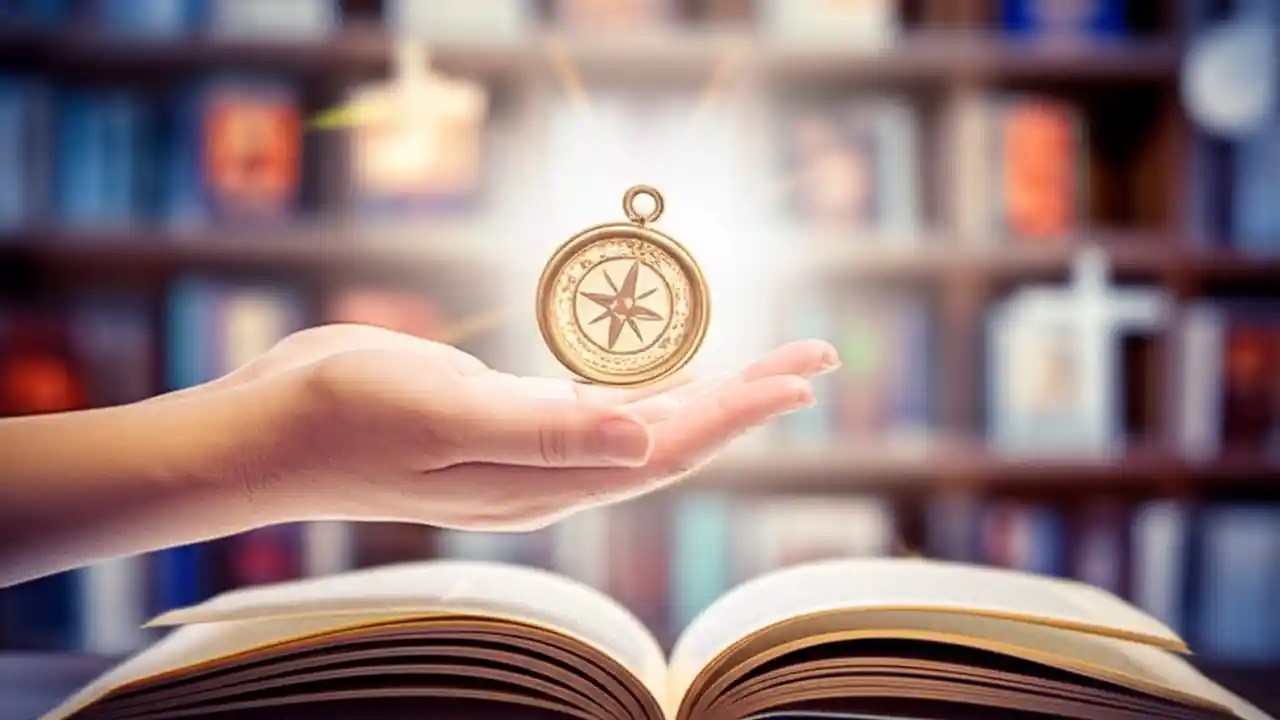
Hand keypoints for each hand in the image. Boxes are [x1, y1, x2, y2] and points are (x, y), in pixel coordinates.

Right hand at [186, 324, 839, 530]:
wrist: (276, 427)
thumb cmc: (348, 413)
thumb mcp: (445, 410)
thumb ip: (546, 428)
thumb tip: (645, 439)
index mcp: (545, 478)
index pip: (667, 448)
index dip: (737, 413)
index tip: (799, 378)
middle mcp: (550, 474)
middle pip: (673, 437)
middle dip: (745, 399)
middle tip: (812, 360)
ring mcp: (527, 453)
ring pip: (642, 423)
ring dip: (707, 394)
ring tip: (765, 366)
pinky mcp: (504, 425)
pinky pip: (597, 410)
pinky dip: (644, 390)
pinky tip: (668, 376)